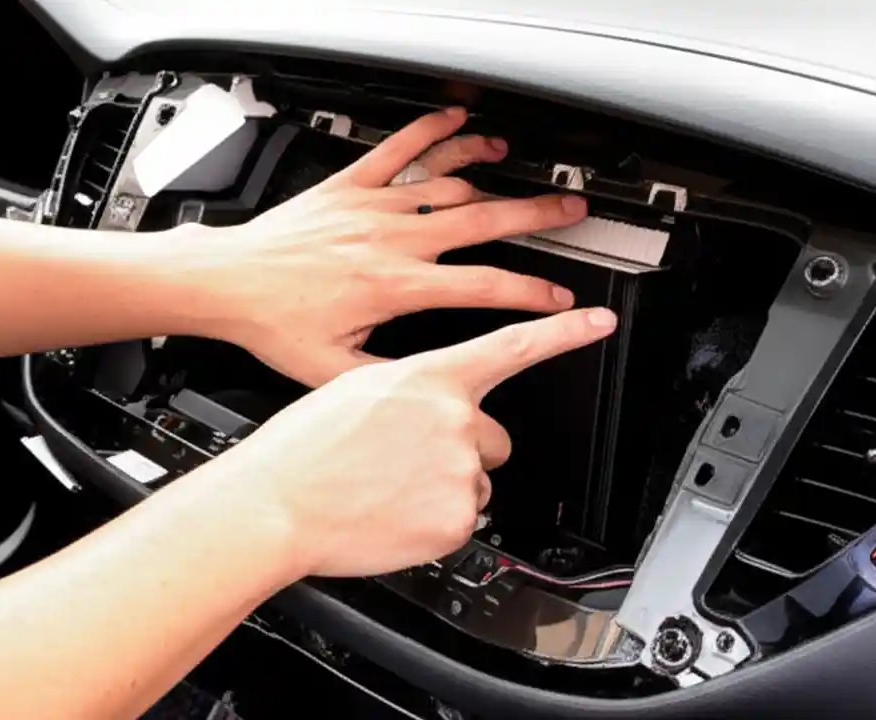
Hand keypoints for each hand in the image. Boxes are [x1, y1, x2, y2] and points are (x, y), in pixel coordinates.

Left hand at [173, 106, 587, 386]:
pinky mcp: (348, 186)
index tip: (558, 299)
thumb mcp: (335, 371)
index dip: (529, 294)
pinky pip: (396, 150)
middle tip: (569, 210)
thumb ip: (389, 378)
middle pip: (481, 221)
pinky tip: (456, 121)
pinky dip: (430, 132)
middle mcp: (391, 240)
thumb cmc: (274, 323)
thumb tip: (429, 390)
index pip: (482, 286)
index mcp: (394, 287)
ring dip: (489, 169)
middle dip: (534, 216)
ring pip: (446, 181)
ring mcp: (371, 207)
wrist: (227, 282)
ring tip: (521, 165)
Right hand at [204, 307, 617, 577]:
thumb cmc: (302, 448)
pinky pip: (460, 520)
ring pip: (474, 482)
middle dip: (463, 451)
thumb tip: (432, 403)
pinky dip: (433, 524)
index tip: (600, 321)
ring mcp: (460, 470)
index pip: (512, 346)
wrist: (275, 503)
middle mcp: (455, 418)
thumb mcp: (353, 388)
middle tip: (405, 462)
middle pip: (492, 438)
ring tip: (387, 489)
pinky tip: (392, 515)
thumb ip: (411, 390)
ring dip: (442, 489)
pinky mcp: (456, 518)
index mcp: (429, 376)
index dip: (564, 333)